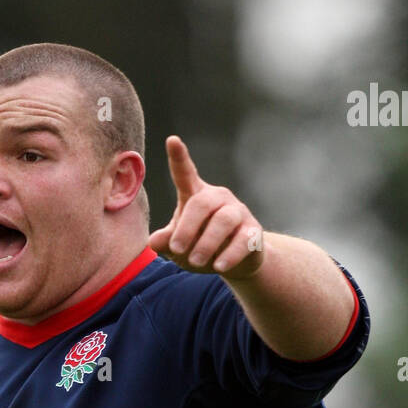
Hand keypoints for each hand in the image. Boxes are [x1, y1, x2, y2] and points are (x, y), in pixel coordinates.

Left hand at [148, 135, 263, 281]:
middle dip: (187, 227)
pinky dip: (229, 254)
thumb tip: (154, 242)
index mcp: (196, 196)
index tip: (172, 141)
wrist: (235, 262)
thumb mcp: (179, 246)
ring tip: (195, 261)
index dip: (179, 158)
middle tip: (176, 249)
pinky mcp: (253, 232)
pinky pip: (243, 240)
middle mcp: (218, 199)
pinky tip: (218, 267)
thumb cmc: (201, 246)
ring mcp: (237, 213)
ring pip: (224, 220)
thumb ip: (166, 241)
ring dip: (207, 243)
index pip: (186, 174)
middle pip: (202, 203)